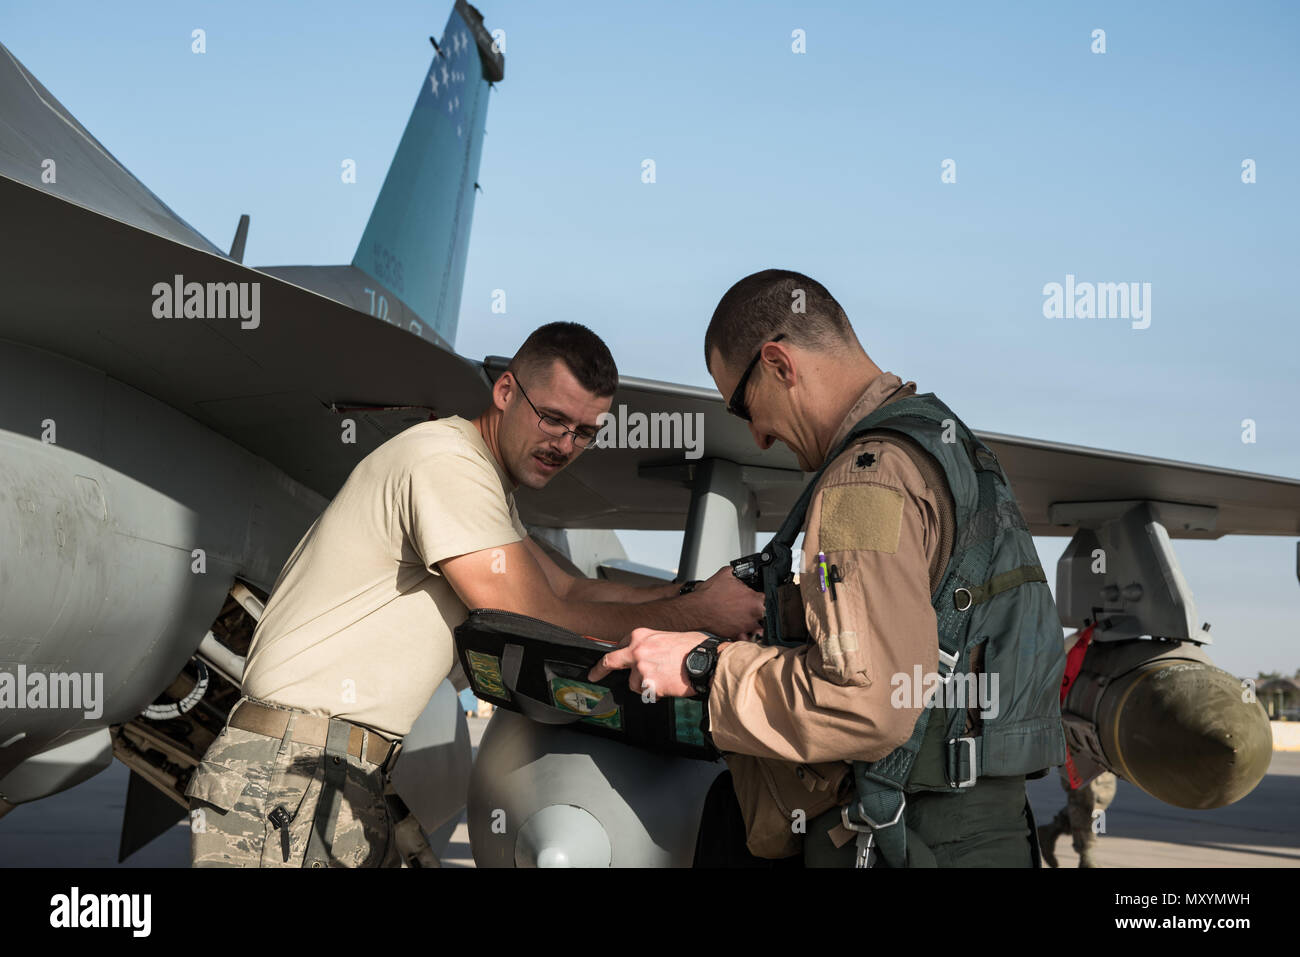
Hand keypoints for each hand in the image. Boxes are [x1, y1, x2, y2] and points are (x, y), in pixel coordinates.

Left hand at [587, 628, 703, 698]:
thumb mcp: (667, 636)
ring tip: (664, 679)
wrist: (705, 661)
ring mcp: (642, 668)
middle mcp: (637, 650)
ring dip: (645, 685)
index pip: (619, 646)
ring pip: (634, 683)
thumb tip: (645, 655)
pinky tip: (669, 685)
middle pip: (610, 661)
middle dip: (599, 670)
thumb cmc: (693, 647)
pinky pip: (647, 693)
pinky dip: (656, 693)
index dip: (615, 655)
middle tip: (593, 676)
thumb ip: (650, 645)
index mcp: (641, 635)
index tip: (604, 661)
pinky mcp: (649, 685)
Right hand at [692, 566, 765, 639]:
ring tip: (747, 618)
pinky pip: (748, 637)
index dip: (762, 597)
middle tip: (751, 607)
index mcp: (755, 600)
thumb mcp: (726, 573)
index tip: (757, 597)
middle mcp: (754, 615)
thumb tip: (739, 570)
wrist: (697, 609)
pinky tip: (742, 629)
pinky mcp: (738, 635)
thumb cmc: (710, 594)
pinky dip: (746, 635)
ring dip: (756, 624)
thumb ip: (738, 572)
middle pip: (766, 614)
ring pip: (760, 628)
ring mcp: (746, 627)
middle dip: (761, 611)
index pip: (768, 598)